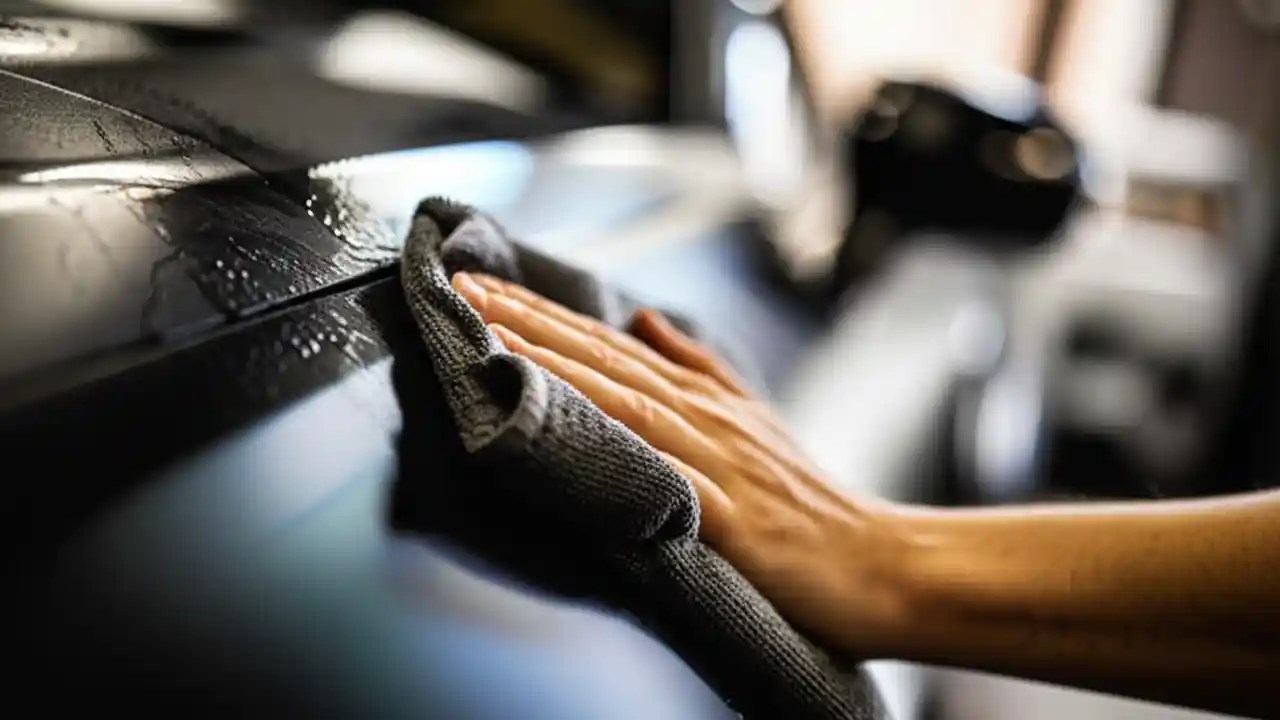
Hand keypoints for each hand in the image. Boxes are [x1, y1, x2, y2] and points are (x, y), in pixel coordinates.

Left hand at [451, 272, 914, 656]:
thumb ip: (700, 368)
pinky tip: (566, 426)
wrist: (876, 563)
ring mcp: (716, 460)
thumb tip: (644, 319)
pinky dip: (610, 442)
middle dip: (530, 322)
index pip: (609, 346)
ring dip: (554, 364)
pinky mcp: (727, 513)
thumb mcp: (755, 420)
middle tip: (464, 289)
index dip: (543, 315)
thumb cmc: (811, 502)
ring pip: (622, 400)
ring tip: (492, 335)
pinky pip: (659, 472)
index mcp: (705, 400)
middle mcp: (704, 417)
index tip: (484, 287)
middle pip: (604, 359)